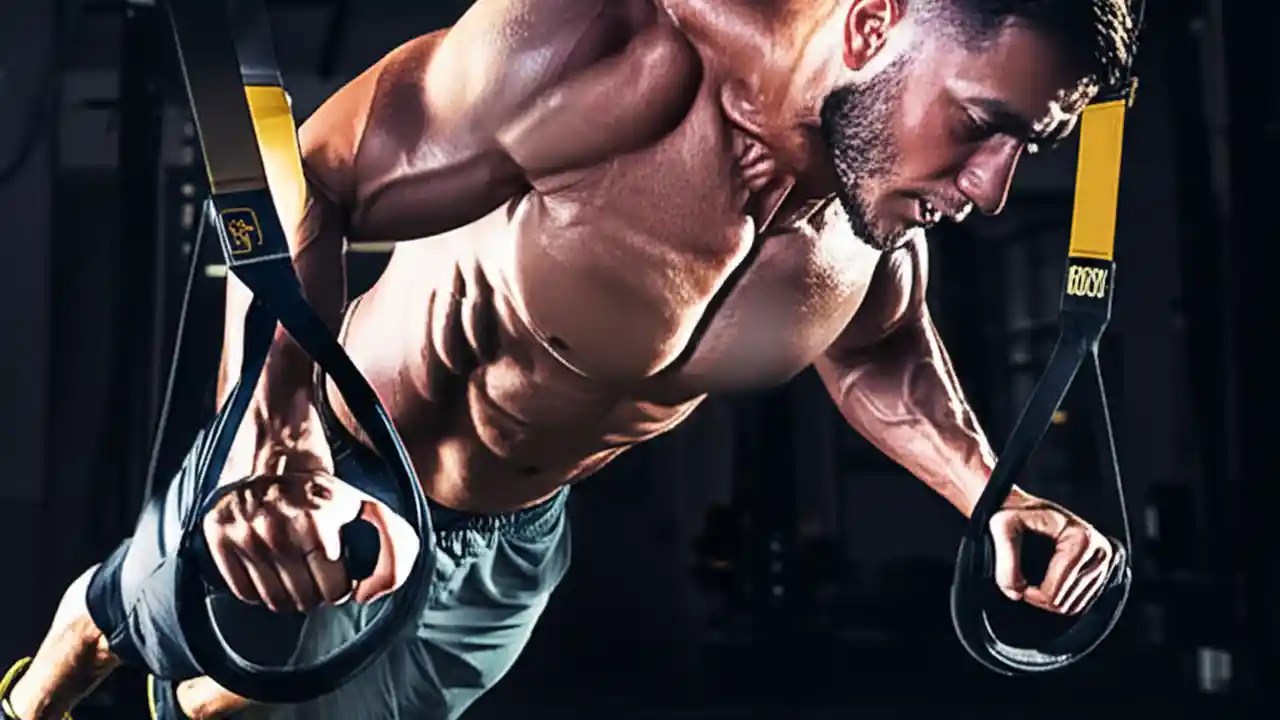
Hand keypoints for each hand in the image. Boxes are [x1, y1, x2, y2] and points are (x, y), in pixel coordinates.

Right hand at [202, 472, 420, 611]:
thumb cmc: (329, 499)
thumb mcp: (369, 511)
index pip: (334, 588)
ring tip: (296, 576)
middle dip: (316, 595)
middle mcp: (277, 526)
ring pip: (273, 601)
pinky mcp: (217, 537)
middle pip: (303, 598)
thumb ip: (395, 548)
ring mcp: (244, 532)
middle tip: (316, 579)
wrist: (280, 466)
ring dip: (289, 598)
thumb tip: (370, 593)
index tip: (338, 576)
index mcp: (318, 519)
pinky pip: (244, 594)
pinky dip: (259, 592)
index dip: (340, 588)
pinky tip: (271, 570)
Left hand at [987, 496, 1116, 614]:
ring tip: (1030, 580)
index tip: (1014, 583)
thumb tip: (1014, 592)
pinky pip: (1079, 602)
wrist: (1028, 506)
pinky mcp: (1100, 572)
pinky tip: (1044, 581)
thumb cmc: (1016, 512)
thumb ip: (1005, 559)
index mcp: (1081, 538)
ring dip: (1047, 598)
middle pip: (1065, 602)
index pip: (1055, 590)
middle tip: (1019, 582)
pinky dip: (1058, 596)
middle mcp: (1099, 551)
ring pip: (1072, 605)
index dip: (1029, 593)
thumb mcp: (1002, 525)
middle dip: (1037, 597)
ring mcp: (1103, 564)